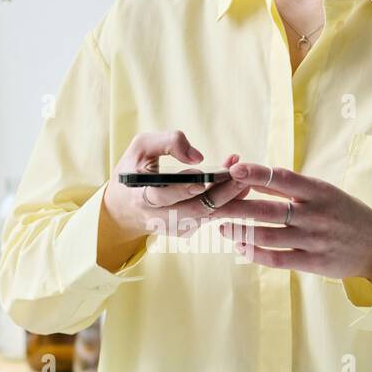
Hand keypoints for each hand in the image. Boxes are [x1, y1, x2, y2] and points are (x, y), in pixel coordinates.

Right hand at [103, 130, 251, 239]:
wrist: (126, 207)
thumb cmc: (134, 169)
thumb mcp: (141, 147)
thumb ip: (168, 143)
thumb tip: (199, 157)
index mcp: (141, 197)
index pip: (162, 197)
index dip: (182, 189)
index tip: (202, 179)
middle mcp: (159, 217)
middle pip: (194, 209)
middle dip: (221, 194)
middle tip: (241, 175)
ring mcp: (174, 227)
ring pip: (207, 213)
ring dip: (230, 195)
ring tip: (245, 174)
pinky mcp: (187, 229)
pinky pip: (211, 214)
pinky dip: (227, 199)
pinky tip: (240, 182)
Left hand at [209, 162, 371, 286]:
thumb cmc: (344, 214)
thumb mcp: (325, 193)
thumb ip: (292, 187)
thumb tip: (257, 174)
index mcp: (318, 192)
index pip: (283, 179)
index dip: (257, 174)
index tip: (235, 169)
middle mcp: (315, 215)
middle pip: (268, 210)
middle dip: (237, 206)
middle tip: (213, 203)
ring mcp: (313, 240)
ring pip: (268, 236)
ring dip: (241, 232)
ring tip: (223, 227)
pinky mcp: (312, 263)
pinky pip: (277, 259)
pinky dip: (256, 254)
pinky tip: (241, 248)